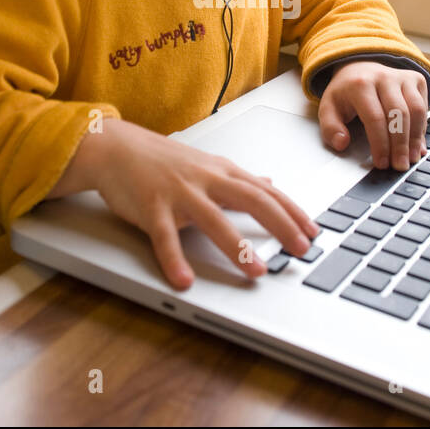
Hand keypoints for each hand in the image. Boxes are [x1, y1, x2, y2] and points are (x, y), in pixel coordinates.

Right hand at [91, 118, 320, 289]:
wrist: (116, 147)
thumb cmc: (162, 160)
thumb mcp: (208, 165)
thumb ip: (240, 179)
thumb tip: (271, 183)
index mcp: (222, 172)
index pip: (266, 192)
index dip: (293, 212)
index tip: (313, 232)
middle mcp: (205, 180)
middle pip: (252, 200)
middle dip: (281, 226)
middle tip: (301, 250)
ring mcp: (178, 192)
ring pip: (213, 220)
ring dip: (237, 247)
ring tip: (256, 272)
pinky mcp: (151, 207)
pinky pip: (164, 237)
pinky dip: (174, 260)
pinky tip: (184, 280)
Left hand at [319, 61, 428, 170]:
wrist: (359, 68)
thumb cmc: (346, 93)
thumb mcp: (329, 108)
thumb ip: (330, 128)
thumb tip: (341, 143)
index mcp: (360, 84)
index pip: (374, 117)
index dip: (380, 143)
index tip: (381, 163)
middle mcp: (383, 77)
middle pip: (399, 114)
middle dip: (400, 144)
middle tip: (399, 165)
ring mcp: (401, 77)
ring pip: (416, 110)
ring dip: (415, 138)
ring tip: (411, 158)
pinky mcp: (415, 79)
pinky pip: (424, 106)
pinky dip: (422, 128)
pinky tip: (418, 145)